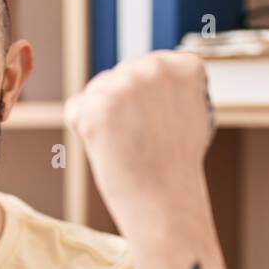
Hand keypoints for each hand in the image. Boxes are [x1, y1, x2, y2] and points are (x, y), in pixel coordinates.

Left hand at [65, 51, 213, 214]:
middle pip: (120, 77)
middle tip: (141, 139)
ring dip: (102, 118)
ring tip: (127, 145)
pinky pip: (76, 110)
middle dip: (123, 107)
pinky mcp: (95, 108)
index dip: (148, 101)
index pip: (149, 68)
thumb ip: (172, 85)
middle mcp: (156, 67)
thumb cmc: (176, 165)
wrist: (165, 202)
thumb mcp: (192, 111)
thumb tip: (153, 65)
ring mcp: (125, 86)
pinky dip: (84, 131)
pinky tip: (109, 149)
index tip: (161, 125)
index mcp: (184, 66)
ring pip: (96, 91)